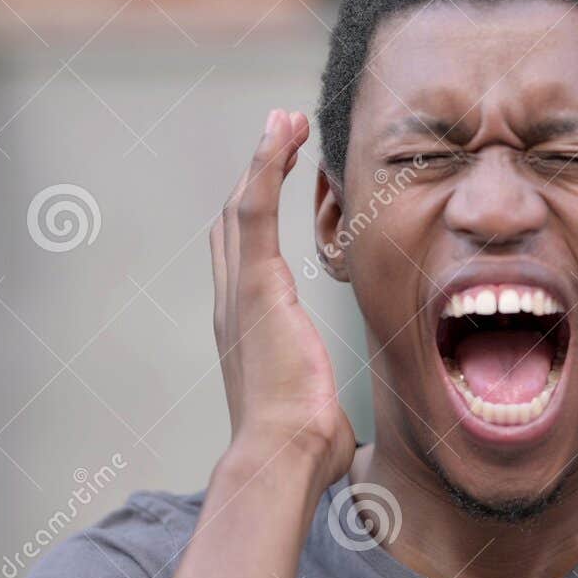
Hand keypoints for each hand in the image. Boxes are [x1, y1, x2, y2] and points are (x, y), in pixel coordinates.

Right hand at [209, 109, 354, 485]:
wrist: (282, 458)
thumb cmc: (302, 451)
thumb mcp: (316, 420)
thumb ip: (322, 410)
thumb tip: (345, 438)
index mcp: (245, 331)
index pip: (243, 258)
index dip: (257, 215)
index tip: (281, 183)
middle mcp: (232, 305)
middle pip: (234, 223)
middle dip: (256, 174)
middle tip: (283, 133)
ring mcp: (240, 292)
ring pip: (242, 204)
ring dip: (263, 157)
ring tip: (286, 119)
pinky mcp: (257, 285)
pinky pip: (255, 207)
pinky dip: (265, 164)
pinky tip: (282, 131)